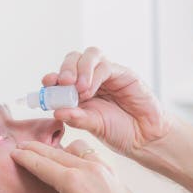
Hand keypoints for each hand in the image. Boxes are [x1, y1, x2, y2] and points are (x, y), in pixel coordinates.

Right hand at [7, 140, 155, 192]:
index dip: (23, 157)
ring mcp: (102, 167)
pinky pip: (91, 154)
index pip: (39, 162)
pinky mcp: (112, 171)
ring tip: (47, 155)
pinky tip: (73, 162)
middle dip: (35, 148)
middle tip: (21, 147)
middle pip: (53, 151)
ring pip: (74, 148)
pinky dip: (77, 153)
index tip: (12, 153)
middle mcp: (86, 168)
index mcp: (71, 181)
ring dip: (58, 148)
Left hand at [42, 47, 169, 157]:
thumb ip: (76, 118)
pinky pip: (105, 65)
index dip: (53, 77)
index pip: (63, 75)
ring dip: (80, 68)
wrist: (145, 137)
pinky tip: (91, 90)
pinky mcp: (123, 73)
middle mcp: (93, 80)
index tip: (47, 83)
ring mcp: (108, 75)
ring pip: (90, 55)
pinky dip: (94, 75)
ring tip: (79, 89)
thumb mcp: (93, 126)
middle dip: (66, 68)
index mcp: (80, 92)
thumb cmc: (120, 132)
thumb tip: (56, 111)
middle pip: (74, 59)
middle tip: (63, 83)